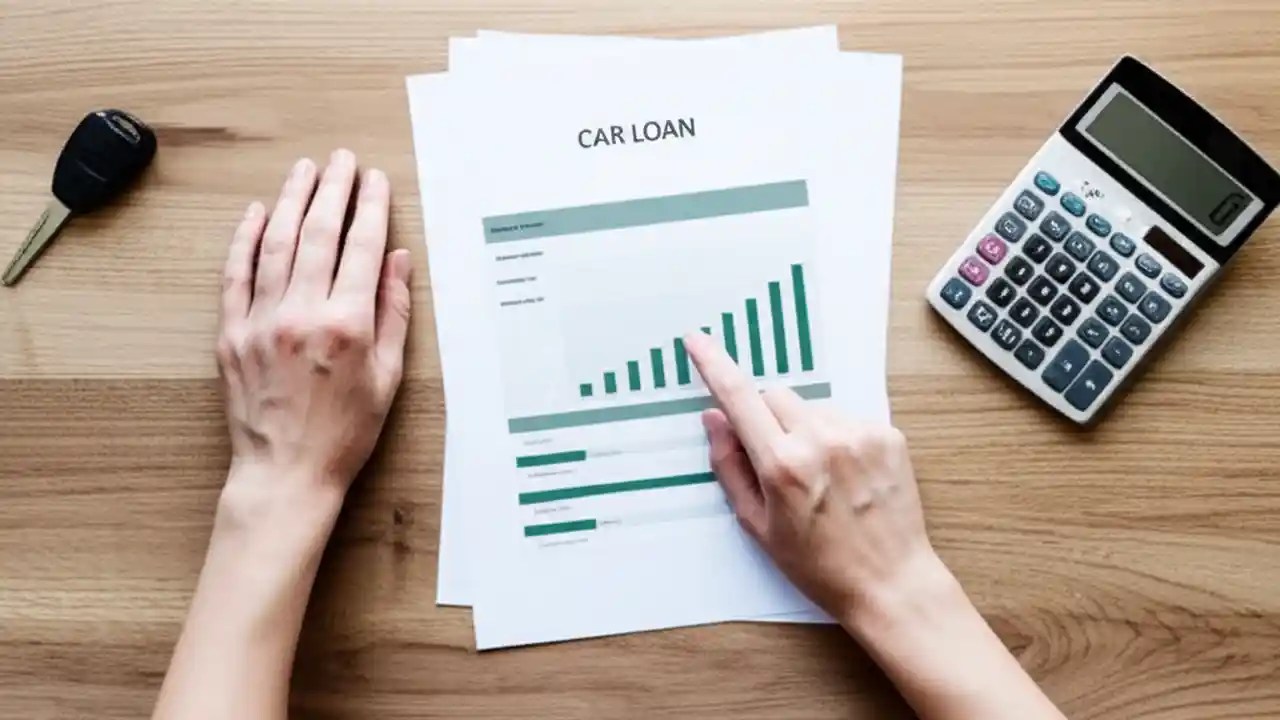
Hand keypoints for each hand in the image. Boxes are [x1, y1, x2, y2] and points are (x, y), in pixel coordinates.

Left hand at [216, 150, 411, 506]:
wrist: (286, 473)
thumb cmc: (345, 434)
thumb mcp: (388, 377)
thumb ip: (393, 313)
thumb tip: (397, 261)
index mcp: (348, 325)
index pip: (362, 248)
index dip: (371, 207)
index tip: (376, 180)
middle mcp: (302, 314)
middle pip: (318, 233)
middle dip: (333, 189)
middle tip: (342, 160)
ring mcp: (261, 321)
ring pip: (275, 243)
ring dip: (290, 200)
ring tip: (304, 171)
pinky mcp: (231, 333)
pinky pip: (236, 273)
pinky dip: (245, 238)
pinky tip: (255, 212)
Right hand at [684, 332, 944, 628]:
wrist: (890, 583)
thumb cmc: (820, 565)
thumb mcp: (758, 525)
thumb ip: (730, 466)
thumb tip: (714, 419)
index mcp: (782, 464)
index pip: (739, 397)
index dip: (714, 365)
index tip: (698, 341)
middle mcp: (821, 440)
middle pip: (775, 395)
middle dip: (766, 418)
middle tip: (777, 461)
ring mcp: (859, 434)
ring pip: (812, 406)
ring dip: (805, 427)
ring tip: (821, 476)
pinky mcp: (887, 435)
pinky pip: (846, 418)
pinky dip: (838, 437)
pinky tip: (847, 475)